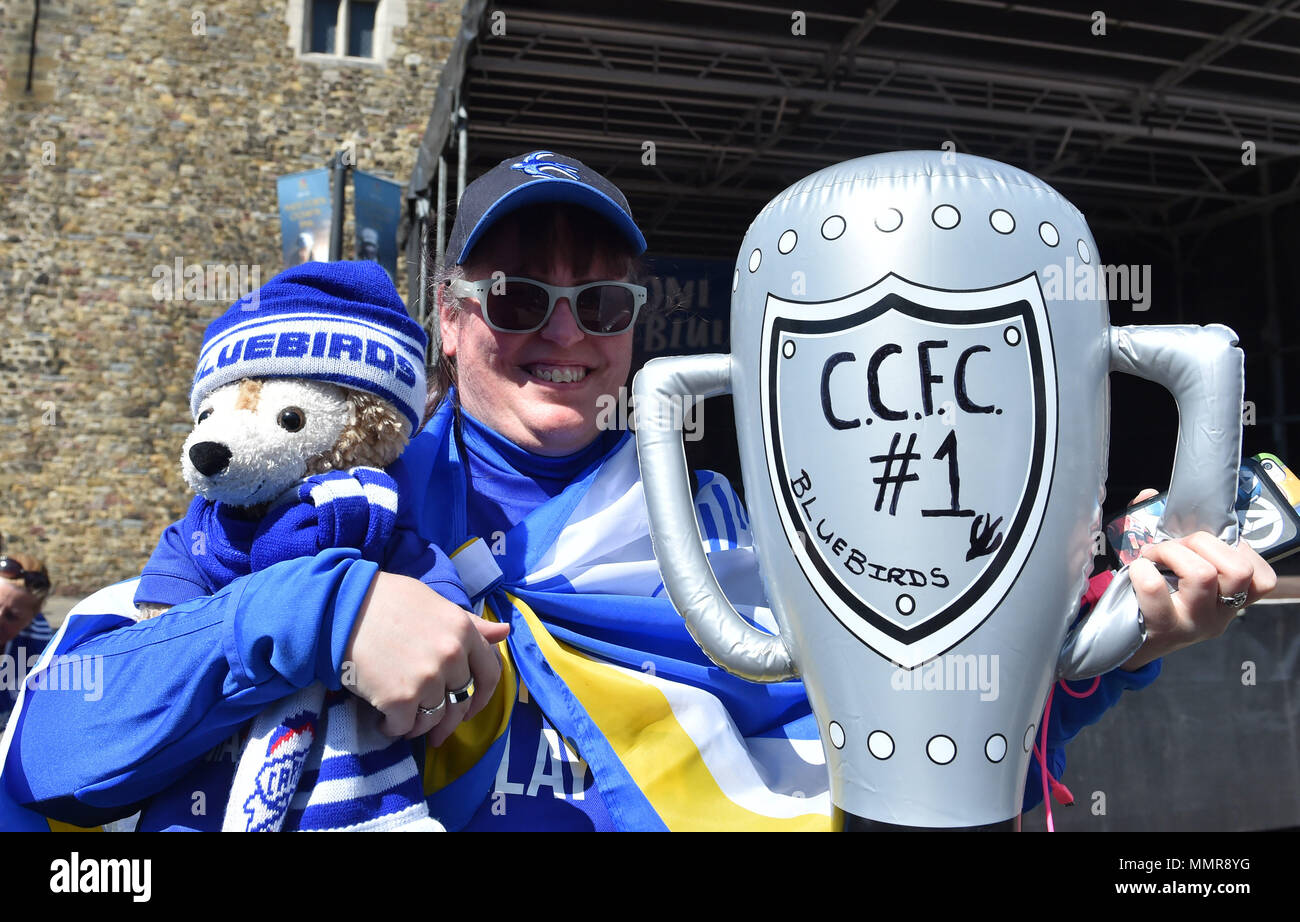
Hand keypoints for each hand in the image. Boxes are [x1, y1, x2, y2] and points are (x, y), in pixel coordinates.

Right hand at [343, 572, 509, 743]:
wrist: (339, 609)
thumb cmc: (385, 601)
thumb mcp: (434, 604)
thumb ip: (470, 625)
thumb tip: (504, 633)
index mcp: (463, 630)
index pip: (490, 673)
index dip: (483, 696)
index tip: (470, 707)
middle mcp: (452, 656)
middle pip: (461, 702)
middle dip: (448, 719)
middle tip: (434, 730)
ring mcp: (427, 679)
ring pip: (434, 719)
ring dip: (419, 725)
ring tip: (402, 718)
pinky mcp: (400, 699)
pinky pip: (404, 727)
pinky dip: (393, 728)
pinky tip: (382, 719)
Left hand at [1122, 489, 1276, 669]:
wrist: (1127, 644)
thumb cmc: (1155, 600)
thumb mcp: (1177, 574)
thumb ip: (1170, 531)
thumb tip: (1149, 495)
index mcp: (1231, 600)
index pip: (1262, 578)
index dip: (1239, 550)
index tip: (1207, 545)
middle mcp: (1219, 614)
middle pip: (1237, 569)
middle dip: (1201, 542)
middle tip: (1171, 545)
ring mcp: (1193, 623)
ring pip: (1202, 574)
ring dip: (1172, 552)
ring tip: (1152, 554)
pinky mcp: (1162, 628)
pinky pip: (1156, 589)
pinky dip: (1144, 570)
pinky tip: (1138, 570)